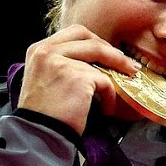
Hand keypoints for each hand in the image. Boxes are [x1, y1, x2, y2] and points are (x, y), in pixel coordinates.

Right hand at [19, 25, 138, 134]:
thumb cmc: (46, 112)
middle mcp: (46, 52)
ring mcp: (61, 63)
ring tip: (123, 85)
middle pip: (89, 38)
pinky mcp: (77, 77)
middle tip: (126, 64)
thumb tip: (98, 60)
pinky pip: (105, 81)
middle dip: (111, 50)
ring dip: (117, 71)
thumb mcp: (47, 78)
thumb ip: (64, 63)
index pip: (74, 32)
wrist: (39, 133)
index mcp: (38, 50)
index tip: (108, 53)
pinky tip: (107, 108)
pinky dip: (110, 96)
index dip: (95, 40)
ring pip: (100, 56)